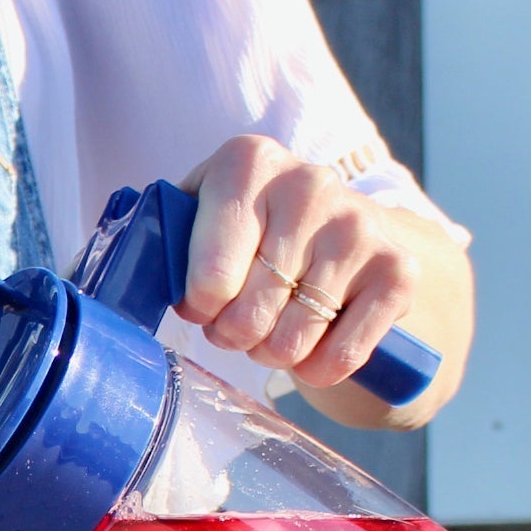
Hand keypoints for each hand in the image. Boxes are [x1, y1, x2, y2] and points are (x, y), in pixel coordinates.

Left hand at [176, 136, 419, 391]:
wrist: (353, 230)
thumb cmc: (256, 230)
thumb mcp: (205, 212)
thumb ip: (164, 237)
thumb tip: (132, 277)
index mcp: (248, 162)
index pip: (209, 280)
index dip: (199, 309)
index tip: (203, 303)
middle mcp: (308, 185)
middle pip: (247, 318)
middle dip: (234, 335)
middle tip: (239, 323)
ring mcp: (358, 228)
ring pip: (289, 344)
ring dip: (273, 353)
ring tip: (274, 326)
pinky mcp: (398, 272)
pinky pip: (338, 359)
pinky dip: (317, 369)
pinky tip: (314, 342)